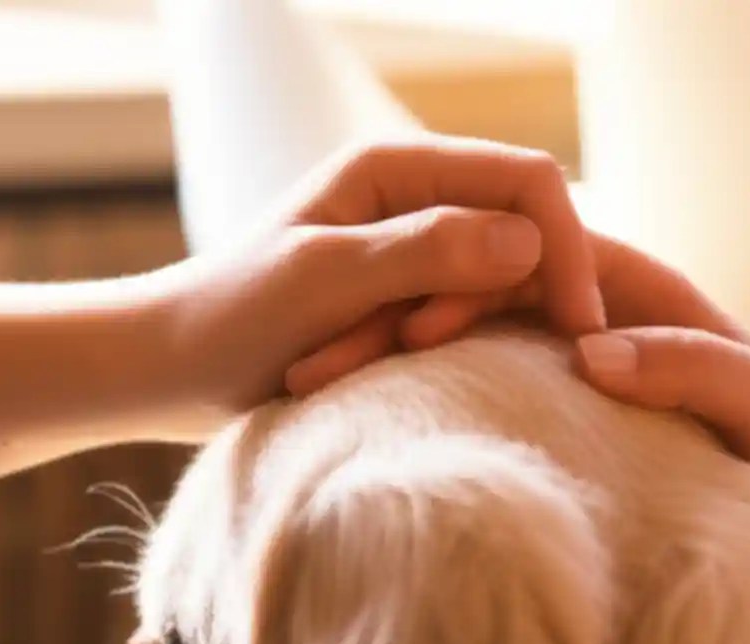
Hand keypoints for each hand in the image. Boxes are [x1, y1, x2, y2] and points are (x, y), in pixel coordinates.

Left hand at [160, 136, 602, 413]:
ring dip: (464, 329)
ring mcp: (414, 247)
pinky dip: (444, 347)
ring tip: (390, 361)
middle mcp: (415, 195)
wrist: (168, 365)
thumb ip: (424, 252)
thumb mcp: (324, 281)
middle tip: (467, 357)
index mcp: (397, 166)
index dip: (568, 249)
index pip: (528, 182)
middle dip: (515, 298)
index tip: (581, 329)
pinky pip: (465, 316)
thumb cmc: (230, 316)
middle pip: (523, 233)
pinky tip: (395, 370)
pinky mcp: (407, 296)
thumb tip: (531, 241)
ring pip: (496, 283)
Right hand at [292, 219, 749, 473]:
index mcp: (646, 300)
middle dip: (402, 312)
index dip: (475, 278)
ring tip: (312, 379)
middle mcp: (595, 326)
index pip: (545, 261)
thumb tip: (594, 348)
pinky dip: (407, 395)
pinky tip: (349, 413)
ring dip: (384, 352)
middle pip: (480, 294)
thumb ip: (700, 363)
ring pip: (458, 341)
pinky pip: (464, 389)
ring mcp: (562, 373)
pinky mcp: (542, 415)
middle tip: (330, 347)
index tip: (418, 323)